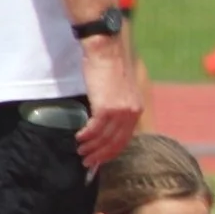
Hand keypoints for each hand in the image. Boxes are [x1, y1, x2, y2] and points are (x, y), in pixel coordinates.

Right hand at [74, 34, 142, 167]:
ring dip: (91, 148)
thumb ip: (118, 106)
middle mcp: (131, 112)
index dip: (112, 151)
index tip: (101, 159)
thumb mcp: (120, 89)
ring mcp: (120, 111)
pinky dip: (86, 136)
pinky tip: (78, 138)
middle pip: (116, 142)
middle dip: (101, 155)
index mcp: (136, 109)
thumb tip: (106, 122)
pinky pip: (95, 129)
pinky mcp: (107, 107)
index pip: (125, 138)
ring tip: (80, 153)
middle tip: (88, 163)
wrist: (106, 50)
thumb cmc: (109, 66)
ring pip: (104, 138)